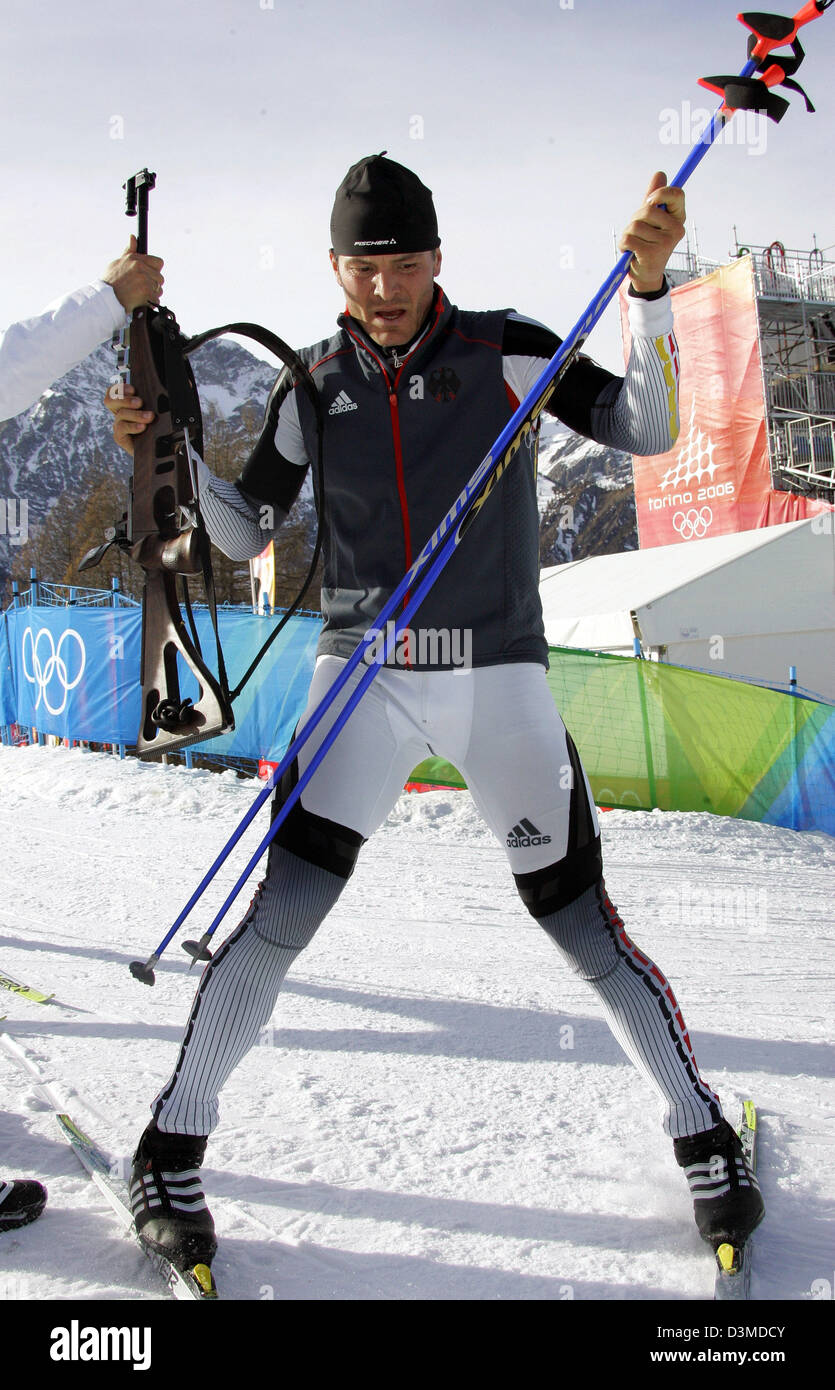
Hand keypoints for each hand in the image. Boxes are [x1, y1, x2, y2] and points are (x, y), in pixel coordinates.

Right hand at [101, 234, 163, 310]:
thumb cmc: (110, 282)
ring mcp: (144, 279)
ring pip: (159, 290)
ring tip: (139, 296)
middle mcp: (140, 267)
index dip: (155, 271)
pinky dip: (150, 304)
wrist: (105, 298)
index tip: (150, 276)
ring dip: (152, 295)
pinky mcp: (146, 292)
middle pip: (160, 278)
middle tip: (142, 289)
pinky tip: (141, 303)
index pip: (158, 263)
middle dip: (154, 285)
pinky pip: (156, 300)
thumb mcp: (118, 263)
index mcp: (135, 259)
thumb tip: (133, 237)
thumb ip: (129, 251)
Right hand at [104, 379, 153, 455]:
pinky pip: (122, 428)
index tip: (133, 389)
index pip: (114, 391)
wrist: (153, 449)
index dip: (120, 388)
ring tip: (149, 417)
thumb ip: (149, 403)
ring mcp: (118, 424)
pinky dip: (133, 426)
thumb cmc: (154, 428)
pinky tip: (142, 427)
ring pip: (121, 414)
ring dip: (136, 414)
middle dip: (125, 399)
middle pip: (111, 400)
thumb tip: (155, 394)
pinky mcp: (119, 436)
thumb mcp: (152, 413)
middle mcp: (119, 412)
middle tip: (140, 402)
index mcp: (124, 404)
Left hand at [618, 172, 685, 293]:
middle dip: (635, 218)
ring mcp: (666, 242)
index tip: (649, 201)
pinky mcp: (652, 253)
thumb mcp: (651, 219)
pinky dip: (623, 244)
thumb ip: (654, 198)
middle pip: (648, 210)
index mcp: (679, 218)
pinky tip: (629, 251)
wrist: (646, 274)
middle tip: (638, 232)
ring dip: (627, 233)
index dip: (660, 193)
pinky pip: (629, 239)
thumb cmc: (648, 242)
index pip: (677, 194)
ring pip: (635, 225)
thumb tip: (660, 174)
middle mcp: (676, 229)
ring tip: (634, 244)